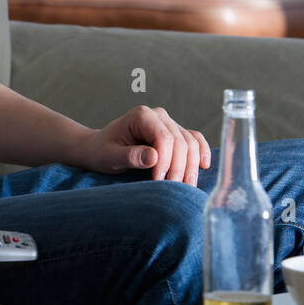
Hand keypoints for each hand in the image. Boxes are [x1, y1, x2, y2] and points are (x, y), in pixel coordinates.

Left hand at [82, 105, 210, 184]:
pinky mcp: (174, 132)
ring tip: (185, 186)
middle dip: (179, 167)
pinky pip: (194, 140)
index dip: (166, 161)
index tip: (159, 180)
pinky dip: (201, 152)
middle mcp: (158, 116)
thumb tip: (153, 157)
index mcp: (141, 116)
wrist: (99, 148)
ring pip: (190, 143)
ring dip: (191, 165)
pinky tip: (204, 166)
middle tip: (174, 188)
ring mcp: (168, 123)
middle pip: (180, 141)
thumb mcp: (109, 157)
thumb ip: (130, 156)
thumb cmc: (102, 152)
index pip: (164, 138)